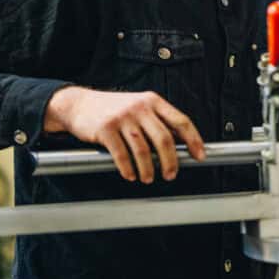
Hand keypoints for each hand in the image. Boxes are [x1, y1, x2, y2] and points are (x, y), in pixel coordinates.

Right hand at [43, 86, 204, 182]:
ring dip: (148, 169)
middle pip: (164, 139)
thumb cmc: (113, 109)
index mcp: (153, 101)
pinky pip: (122, 155)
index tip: (200, 156)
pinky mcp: (105, 129)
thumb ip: (158, 121)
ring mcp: (122, 117)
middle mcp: (140, 107)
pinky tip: (130, 175)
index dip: (194, 140)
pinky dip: (128, 169)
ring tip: (148, 178)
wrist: (79, 104)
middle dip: (171, 161)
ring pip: (143, 150)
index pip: (181, 121)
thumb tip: (181, 144)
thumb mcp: (139, 107)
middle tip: (170, 175)